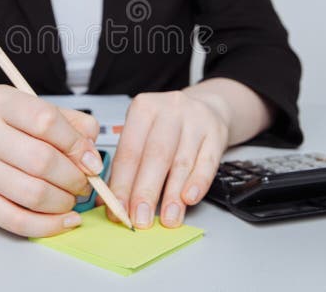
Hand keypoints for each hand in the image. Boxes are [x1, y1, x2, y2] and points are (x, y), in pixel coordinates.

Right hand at [0, 85, 102, 236]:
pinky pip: (18, 221)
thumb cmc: (3, 131)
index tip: (90, 159)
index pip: (46, 120)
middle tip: (83, 183)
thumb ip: (70, 123)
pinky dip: (49, 225)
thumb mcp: (33, 112)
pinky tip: (64, 220)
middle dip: (74, 177)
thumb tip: (91, 151)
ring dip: (63, 201)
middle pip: (42, 160)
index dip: (76, 143)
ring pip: (33, 193)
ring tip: (70, 198)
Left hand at [106, 91, 229, 228]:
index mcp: (143, 108)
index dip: (122, 184)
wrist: (206, 107)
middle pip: (155, 156)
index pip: (129, 151)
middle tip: (140, 219)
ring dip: (172, 195)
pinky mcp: (216, 133)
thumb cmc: (167, 125)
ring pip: (181, 162)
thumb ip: (128, 166)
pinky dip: (198, 183)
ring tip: (167, 218)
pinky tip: (189, 199)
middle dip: (146, 192)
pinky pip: (207, 162)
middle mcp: (170, 110)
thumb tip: (109, 200)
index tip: (118, 209)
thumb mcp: (143, 133)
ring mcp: (195, 120)